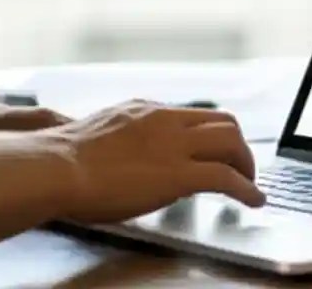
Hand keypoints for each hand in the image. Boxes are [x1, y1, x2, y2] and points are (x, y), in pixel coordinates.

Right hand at [45, 100, 265, 223]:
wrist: (57, 167)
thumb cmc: (63, 160)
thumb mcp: (99, 135)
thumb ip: (121, 140)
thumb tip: (126, 156)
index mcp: (145, 111)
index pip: (192, 116)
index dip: (209, 135)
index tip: (212, 151)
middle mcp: (166, 120)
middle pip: (223, 121)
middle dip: (238, 146)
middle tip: (240, 168)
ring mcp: (175, 145)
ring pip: (232, 141)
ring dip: (247, 164)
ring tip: (250, 185)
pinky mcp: (180, 173)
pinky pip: (227, 177)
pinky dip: (247, 189)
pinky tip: (254, 201)